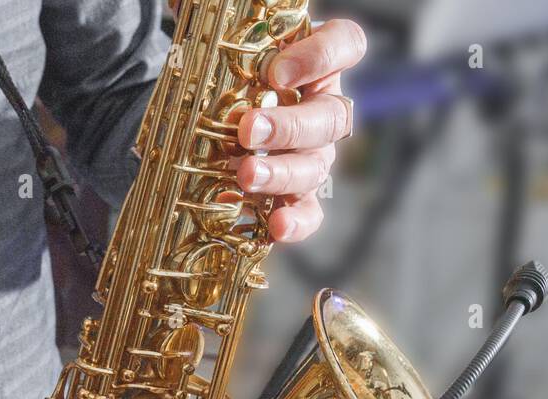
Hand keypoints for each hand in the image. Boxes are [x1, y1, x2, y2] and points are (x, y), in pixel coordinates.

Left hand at [235, 19, 366, 242]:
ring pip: (315, 167)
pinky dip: (296, 223)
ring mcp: (313, 155)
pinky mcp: (296, 196)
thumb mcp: (219, 28)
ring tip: (244, 176)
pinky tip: (275, 228)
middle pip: (330, 117)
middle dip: (289, 126)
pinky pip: (309, 213)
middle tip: (247, 130)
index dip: (322, 56)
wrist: (201, 115)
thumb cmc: (222, 66)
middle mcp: (322, 108)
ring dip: (282, 173)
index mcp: (316, 61)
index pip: (346, 46)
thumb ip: (213, 10)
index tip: (276, 70)